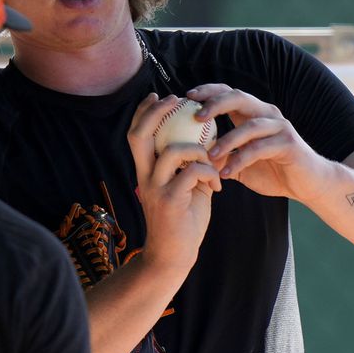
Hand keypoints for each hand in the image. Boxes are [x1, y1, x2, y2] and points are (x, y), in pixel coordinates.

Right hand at [127, 92, 221, 276]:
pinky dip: (209, 173)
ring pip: (173, 151)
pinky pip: (192, 173)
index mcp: (146, 171)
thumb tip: (206, 142)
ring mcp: (156, 188)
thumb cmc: (182, 220)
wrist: (174, 256)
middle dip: (158, 113)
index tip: (159, 96)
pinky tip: (217, 186)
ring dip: (198, 150)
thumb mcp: (185, 187)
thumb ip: (190, 165)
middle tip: (177, 101)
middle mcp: (145, 177)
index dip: (144, 111)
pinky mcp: (171, 201)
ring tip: (211, 162)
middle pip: (140, 135)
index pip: (136, 134)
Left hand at [193, 84, 333, 202]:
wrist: (308, 185)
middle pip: (239, 98)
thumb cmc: (275, 173)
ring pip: (250, 126)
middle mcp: (267, 115)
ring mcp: (280, 127)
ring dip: (227, 140)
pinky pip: (260, 148)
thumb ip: (222, 159)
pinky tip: (227, 173)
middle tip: (196, 116)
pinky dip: (241, 159)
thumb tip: (194, 160)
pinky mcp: (288, 144)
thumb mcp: (242, 165)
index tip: (187, 97)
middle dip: (216, 104)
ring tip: (210, 155)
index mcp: (254, 115)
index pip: (229, 93)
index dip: (209, 92)